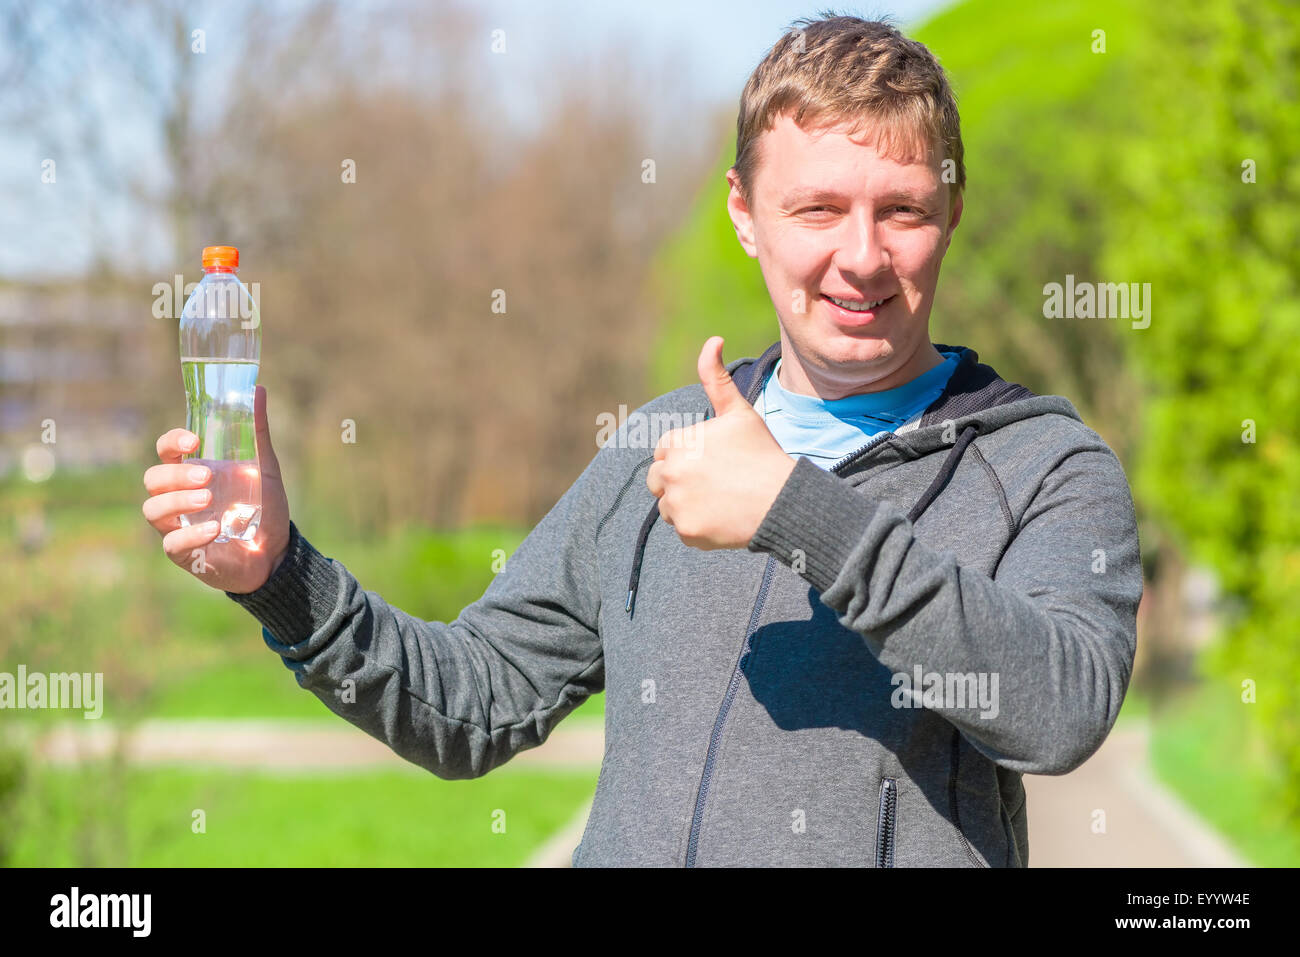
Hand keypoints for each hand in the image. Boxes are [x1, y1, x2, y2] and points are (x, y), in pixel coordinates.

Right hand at [142, 385, 290, 592]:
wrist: (277, 551)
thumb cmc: (265, 507)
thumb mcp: (264, 468)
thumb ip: (257, 431)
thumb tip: (259, 389)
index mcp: (193, 471)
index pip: (166, 451)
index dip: (171, 442)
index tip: (194, 440)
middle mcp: (179, 497)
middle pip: (153, 479)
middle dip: (175, 475)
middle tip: (208, 477)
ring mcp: (178, 525)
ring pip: (153, 509)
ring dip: (178, 501)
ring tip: (208, 499)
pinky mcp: (184, 552)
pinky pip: (172, 544)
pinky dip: (191, 535)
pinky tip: (215, 529)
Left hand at [646, 336, 795, 549]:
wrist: (782, 500)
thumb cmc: (761, 453)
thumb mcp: (739, 412)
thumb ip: (716, 377)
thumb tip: (713, 339)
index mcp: (676, 442)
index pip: (664, 452)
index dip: (688, 457)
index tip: (713, 462)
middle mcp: (669, 472)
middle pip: (659, 480)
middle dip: (680, 481)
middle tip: (716, 483)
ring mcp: (676, 504)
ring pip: (668, 506)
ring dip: (687, 505)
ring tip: (720, 500)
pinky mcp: (685, 531)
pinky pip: (681, 529)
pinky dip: (698, 527)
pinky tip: (723, 518)